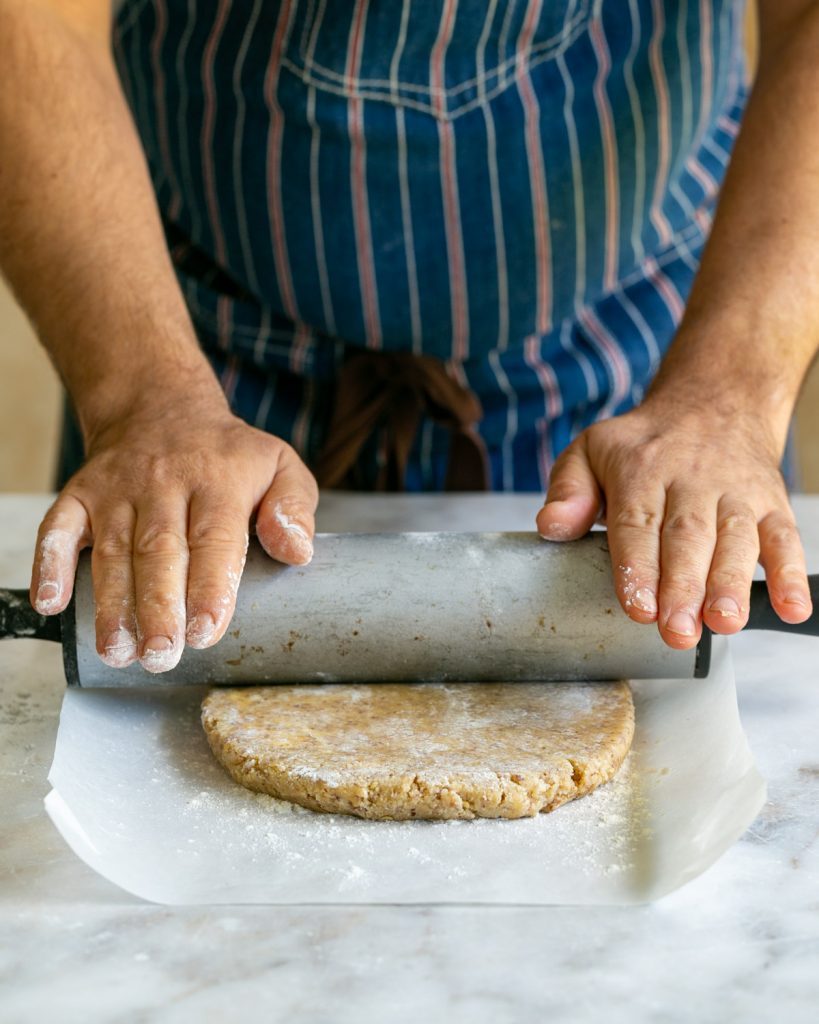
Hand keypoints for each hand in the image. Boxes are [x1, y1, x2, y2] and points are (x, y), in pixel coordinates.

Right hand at [29, 398, 317, 672]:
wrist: (161, 407)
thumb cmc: (228, 455)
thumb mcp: (279, 465)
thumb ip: (294, 507)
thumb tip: (298, 552)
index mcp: (218, 480)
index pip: (214, 538)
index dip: (210, 586)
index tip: (206, 630)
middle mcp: (165, 483)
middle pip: (159, 550)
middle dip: (159, 607)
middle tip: (162, 655)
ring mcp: (118, 489)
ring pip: (113, 551)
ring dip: (111, 604)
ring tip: (118, 651)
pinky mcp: (81, 493)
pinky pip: (59, 529)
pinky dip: (51, 565)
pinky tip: (52, 603)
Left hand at [536, 395, 812, 648]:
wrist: (716, 401)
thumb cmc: (645, 442)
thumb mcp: (592, 450)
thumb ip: (568, 490)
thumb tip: (550, 527)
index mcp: (641, 470)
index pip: (637, 523)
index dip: (638, 568)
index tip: (638, 607)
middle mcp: (691, 481)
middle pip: (687, 538)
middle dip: (683, 587)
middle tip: (677, 631)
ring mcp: (736, 492)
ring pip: (736, 539)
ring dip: (732, 584)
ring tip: (724, 622)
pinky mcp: (772, 503)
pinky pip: (785, 537)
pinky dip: (791, 574)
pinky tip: (793, 608)